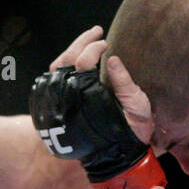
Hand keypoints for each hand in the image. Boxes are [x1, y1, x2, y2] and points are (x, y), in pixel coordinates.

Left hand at [48, 27, 153, 145]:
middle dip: (81, 43)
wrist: (117, 157)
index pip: (83, 62)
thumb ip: (124, 82)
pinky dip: (62, 67)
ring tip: (86, 41)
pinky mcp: (57, 110)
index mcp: (88, 97)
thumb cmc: (131, 130)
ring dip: (70, 52)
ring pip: (55, 71)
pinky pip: (52, 83)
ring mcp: (60, 106)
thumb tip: (111, 58)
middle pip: (65, 62)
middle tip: (96, 31)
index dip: (93, 48)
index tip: (105, 43)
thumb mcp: (137, 105)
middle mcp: (69, 101)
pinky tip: (75, 59)